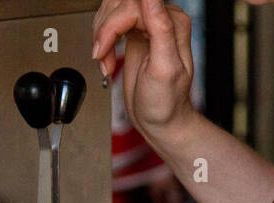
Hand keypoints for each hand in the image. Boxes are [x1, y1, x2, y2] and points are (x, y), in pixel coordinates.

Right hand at [93, 0, 194, 137]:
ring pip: (112, 10)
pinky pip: (111, 23)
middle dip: (105, 29)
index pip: (134, 5)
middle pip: (120, 4)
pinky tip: (106, 59)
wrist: (160, 120)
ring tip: (105, 60)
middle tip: (102, 54)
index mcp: (173, 23)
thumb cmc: (166, 101)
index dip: (114, 24)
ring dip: (101, 35)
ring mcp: (146, 26)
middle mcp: (161, 20)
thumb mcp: (164, 67)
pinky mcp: (134, 34)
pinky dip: (102, 41)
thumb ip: (160, 29)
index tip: (104, 47)